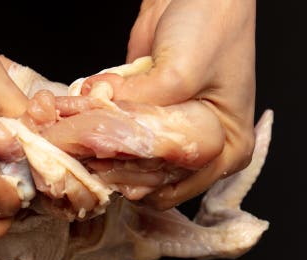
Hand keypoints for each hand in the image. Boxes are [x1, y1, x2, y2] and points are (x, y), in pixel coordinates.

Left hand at [83, 0, 255, 209]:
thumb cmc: (212, 26)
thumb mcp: (181, 71)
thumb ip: (142, 103)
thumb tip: (100, 117)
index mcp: (229, 149)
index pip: (178, 186)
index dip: (139, 180)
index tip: (107, 167)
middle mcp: (201, 148)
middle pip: (149, 178)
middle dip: (114, 165)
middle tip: (85, 153)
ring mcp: (170, 132)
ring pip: (127, 158)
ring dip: (98, 147)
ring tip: (76, 135)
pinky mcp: (144, 115)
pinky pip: (115, 132)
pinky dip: (95, 123)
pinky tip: (78, 114)